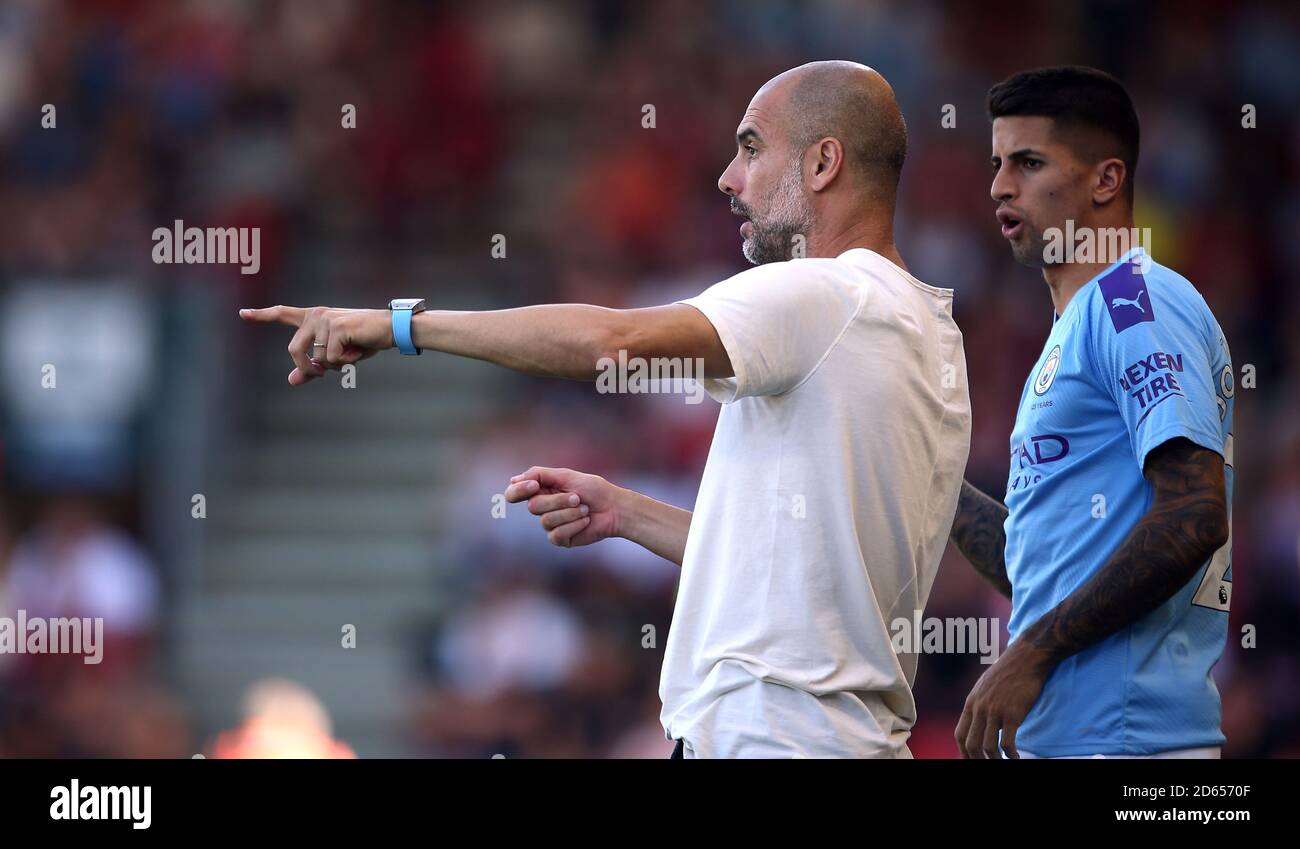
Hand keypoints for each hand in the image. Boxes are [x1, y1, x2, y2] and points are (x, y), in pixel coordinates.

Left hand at [239, 305, 394, 384]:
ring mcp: (325, 319)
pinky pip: (331, 359)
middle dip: (308, 368)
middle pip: (294, 351)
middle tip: (326, 373)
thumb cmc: (365, 342)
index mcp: (314, 318)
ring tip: (353, 352)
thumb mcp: (337, 357)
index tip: (243, 313)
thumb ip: (313, 367)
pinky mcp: (336, 327)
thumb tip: (292, 381)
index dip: (262, 315)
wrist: (390, 329)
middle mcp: (316, 315)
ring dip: (336, 364)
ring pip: (317, 359)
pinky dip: (346, 361)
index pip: (283, 314)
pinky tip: (357, 350)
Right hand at [503, 467, 620, 547]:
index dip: (519, 491)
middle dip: (558, 501)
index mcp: (541, 490)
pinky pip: (556, 534)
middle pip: (533, 506)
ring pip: (546, 521)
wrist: (614, 508)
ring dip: (570, 513)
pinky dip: (574, 525)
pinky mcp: (560, 538)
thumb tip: (513, 479)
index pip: (515, 494)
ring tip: (585, 509)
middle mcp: (543, 508)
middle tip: (577, 497)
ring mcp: (551, 525)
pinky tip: (585, 521)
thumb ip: (540, 475)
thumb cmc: (593, 490)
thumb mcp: (566, 476)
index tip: (534, 486)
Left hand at [955, 639, 1053, 758]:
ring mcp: (995, 712)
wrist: (1025, 658)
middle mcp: (980, 709)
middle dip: (976, 759)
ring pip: (988, 747)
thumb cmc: (1007, 671)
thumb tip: (978, 721)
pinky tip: (1015, 757)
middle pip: (971, 744)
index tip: (970, 759)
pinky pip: (1008, 742)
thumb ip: (979, 704)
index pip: (960, 734)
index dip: (963, 751)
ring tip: (1002, 762)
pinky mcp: (1013, 714)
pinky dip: (1010, 754)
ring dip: (995, 760)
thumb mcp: (984, 686)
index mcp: (971, 703)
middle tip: (986, 764)